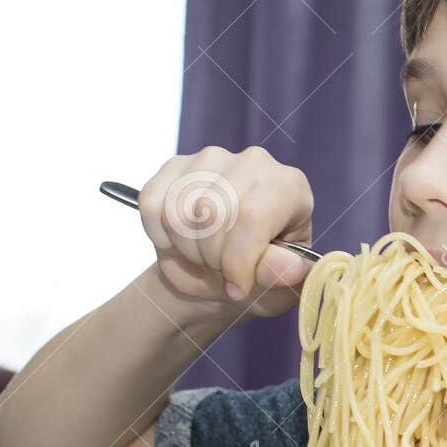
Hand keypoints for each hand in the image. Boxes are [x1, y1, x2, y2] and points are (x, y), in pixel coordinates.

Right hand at [137, 145, 315, 318]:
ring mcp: (212, 158)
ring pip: (178, 212)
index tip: (237, 288)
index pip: (251, 217)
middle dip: (211, 259)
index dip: (237, 262)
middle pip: (212, 215)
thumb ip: (279, 273)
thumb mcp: (278, 285)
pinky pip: (153, 205)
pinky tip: (181, 243)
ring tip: (206, 259)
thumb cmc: (260, 275)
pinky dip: (160, 237)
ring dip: (186, 250)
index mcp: (290, 187)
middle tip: (222, 272)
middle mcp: (254, 162)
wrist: (224, 272)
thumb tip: (293, 266)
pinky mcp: (175, 165)